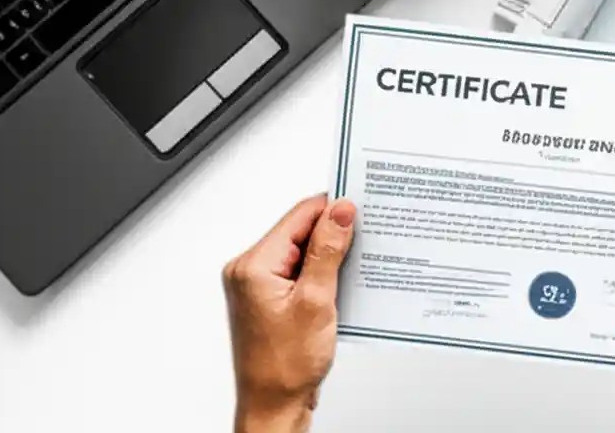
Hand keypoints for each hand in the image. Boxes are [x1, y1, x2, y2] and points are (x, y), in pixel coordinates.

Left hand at [224, 194, 357, 432]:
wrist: (273, 407)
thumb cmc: (285, 367)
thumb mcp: (316, 302)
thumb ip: (328, 251)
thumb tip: (341, 212)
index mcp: (253, 266)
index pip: (299, 216)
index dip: (333, 209)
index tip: (362, 207)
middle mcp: (249, 271)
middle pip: (300, 232)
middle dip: (334, 235)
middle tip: (365, 240)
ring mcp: (258, 285)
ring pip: (303, 252)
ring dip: (330, 258)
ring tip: (353, 271)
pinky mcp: (270, 298)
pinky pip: (300, 272)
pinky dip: (323, 275)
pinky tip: (340, 288)